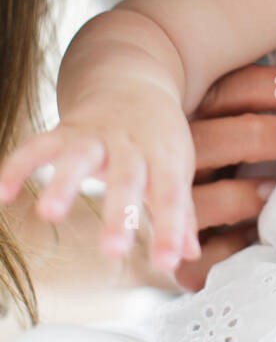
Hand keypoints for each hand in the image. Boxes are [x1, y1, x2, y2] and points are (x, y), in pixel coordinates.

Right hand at [0, 93, 199, 271]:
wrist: (132, 78)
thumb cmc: (157, 134)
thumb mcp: (177, 166)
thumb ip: (182, 212)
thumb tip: (191, 255)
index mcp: (164, 154)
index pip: (171, 194)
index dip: (170, 228)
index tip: (167, 262)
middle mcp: (130, 142)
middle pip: (127, 177)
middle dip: (119, 215)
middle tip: (113, 251)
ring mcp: (95, 134)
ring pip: (79, 156)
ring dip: (63, 183)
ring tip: (48, 214)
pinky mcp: (65, 130)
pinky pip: (38, 146)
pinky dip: (19, 166)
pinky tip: (4, 193)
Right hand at [175, 62, 275, 291]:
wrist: (183, 242)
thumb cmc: (235, 170)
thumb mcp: (240, 128)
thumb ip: (262, 106)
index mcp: (191, 125)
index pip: (219, 96)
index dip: (262, 88)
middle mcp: (176, 168)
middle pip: (206, 143)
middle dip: (256, 135)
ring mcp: (174, 218)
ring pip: (200, 202)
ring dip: (241, 195)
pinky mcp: (186, 267)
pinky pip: (207, 258)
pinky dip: (233, 248)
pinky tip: (258, 239)